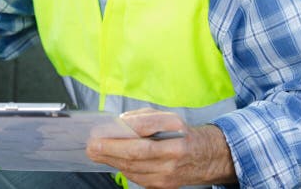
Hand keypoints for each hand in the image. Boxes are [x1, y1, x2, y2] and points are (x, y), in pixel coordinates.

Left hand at [86, 108, 235, 188]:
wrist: (208, 157)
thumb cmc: (183, 133)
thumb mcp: (168, 117)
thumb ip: (143, 117)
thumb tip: (118, 123)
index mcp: (177, 129)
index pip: (145, 127)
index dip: (121, 129)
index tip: (102, 129)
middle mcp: (175, 151)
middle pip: (137, 152)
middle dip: (110, 149)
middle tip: (92, 146)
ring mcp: (170, 172)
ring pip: (134, 168)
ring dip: (111, 160)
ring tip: (95, 153)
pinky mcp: (164, 185)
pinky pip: (138, 177)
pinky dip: (122, 169)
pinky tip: (112, 161)